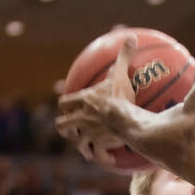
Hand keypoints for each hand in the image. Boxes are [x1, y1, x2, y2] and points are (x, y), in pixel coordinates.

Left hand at [56, 33, 137, 165]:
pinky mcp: (97, 145)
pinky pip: (96, 153)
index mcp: (83, 101)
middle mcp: (81, 118)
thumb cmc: (120, 96)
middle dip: (66, 128)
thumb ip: (123, 56)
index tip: (68, 106)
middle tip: (73, 129)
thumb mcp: (120, 73)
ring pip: (76, 143)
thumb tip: (132, 37)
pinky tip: (110, 158)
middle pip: (62, 125)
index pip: (64, 102)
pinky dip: (102, 156)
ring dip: (81, 145)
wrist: (125, 121)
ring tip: (89, 147)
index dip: (65, 105)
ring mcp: (87, 133)